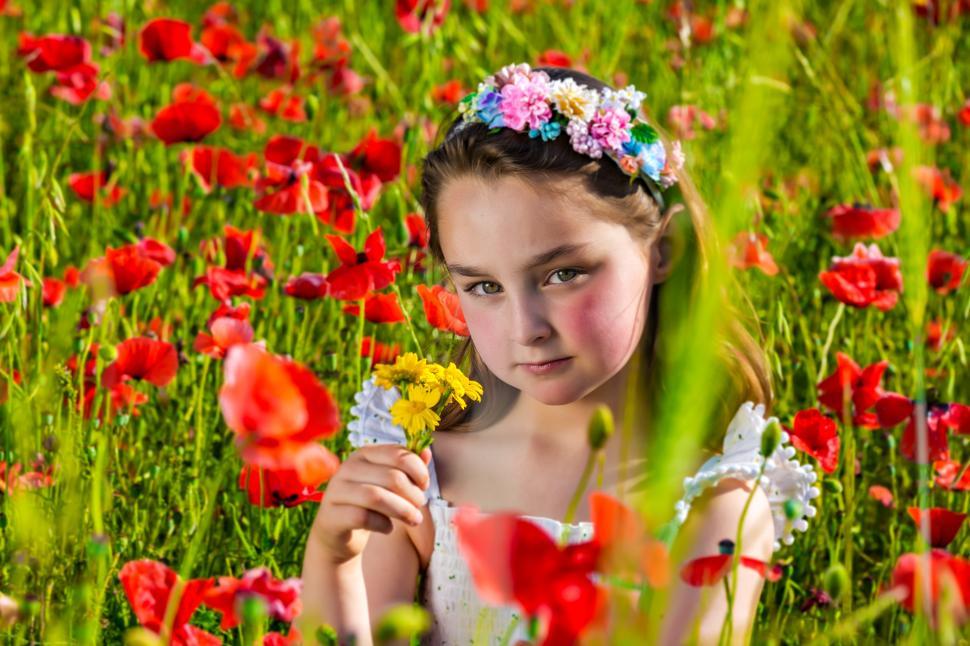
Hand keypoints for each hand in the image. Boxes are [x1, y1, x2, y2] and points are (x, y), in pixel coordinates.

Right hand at [310, 444, 431, 565]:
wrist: (337, 533)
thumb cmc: (368, 504)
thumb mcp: (388, 483)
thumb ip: (407, 467)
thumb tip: (427, 452)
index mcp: (363, 454)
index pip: (397, 454)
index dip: (418, 470)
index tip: (424, 485)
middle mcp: (348, 468)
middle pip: (391, 477)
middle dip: (413, 494)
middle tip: (420, 506)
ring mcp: (337, 491)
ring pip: (376, 497)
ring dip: (402, 510)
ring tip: (414, 519)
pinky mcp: (332, 515)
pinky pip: (363, 517)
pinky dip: (382, 524)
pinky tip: (388, 528)